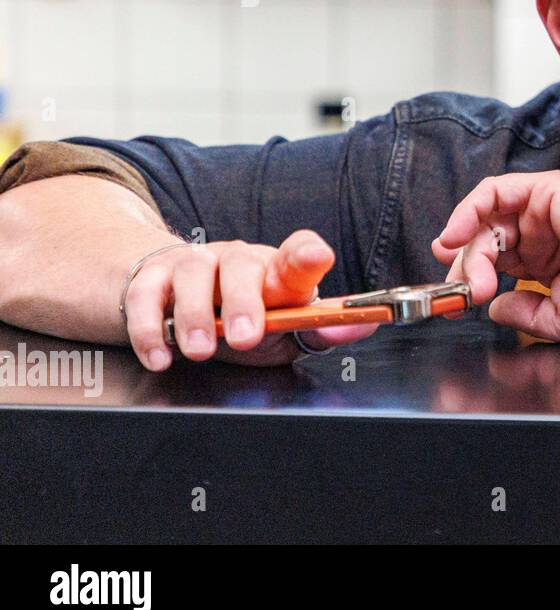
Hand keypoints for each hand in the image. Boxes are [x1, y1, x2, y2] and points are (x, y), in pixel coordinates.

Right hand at [123, 229, 376, 369]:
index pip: (298, 254)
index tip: (317, 257)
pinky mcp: (152, 279)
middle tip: (245, 337)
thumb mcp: (284, 331)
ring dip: (193, 315)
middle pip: (242, 265)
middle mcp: (236, 260)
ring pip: (193, 272)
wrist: (179, 303)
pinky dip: (149, 328)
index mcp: (276, 271)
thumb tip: (364, 324)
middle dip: (243, 301)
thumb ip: (322, 329)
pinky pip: (145, 296)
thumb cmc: (243, 319)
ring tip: (200, 351)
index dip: (307, 254)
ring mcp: (193, 264)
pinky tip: (160, 355)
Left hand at [432, 171, 559, 345]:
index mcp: (546, 260)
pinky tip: (457, 236)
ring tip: (471, 277)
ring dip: (469, 247)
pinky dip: (469, 209)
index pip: (494, 262)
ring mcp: (544, 210)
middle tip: (464, 295)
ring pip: (486, 218)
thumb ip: (524, 313)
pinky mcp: (547, 191)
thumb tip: (495, 308)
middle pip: (484, 240)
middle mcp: (542, 232)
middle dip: (465, 269)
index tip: (454, 304)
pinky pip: (495, 192)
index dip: (469, 280)